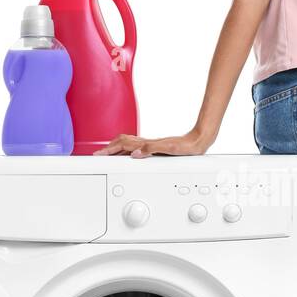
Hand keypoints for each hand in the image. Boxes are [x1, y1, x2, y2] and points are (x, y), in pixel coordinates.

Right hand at [93, 127, 213, 157]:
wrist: (197, 142)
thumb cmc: (185, 146)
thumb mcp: (169, 149)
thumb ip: (151, 150)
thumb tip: (135, 154)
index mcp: (146, 144)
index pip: (122, 145)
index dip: (109, 149)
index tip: (99, 154)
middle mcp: (146, 144)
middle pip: (121, 142)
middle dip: (109, 148)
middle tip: (99, 153)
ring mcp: (150, 145)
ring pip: (127, 144)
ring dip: (116, 148)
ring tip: (108, 153)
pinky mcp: (155, 147)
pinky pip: (135, 147)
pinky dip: (126, 150)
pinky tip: (127, 153)